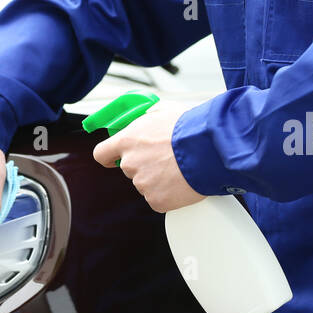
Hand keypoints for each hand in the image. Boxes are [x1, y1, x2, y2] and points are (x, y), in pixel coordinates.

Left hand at [92, 103, 206, 212]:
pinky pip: (159, 198)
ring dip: (159, 179)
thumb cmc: (189, 128)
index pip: (102, 154)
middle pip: (130, 168)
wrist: (210, 149)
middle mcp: (131, 163)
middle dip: (145, 165)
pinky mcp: (157, 201)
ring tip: (179, 168)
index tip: (113, 158)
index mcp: (127, 141)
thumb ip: (146, 119)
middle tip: (165, 158)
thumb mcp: (162, 111)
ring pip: (146, 183)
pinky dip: (169, 194)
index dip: (108, 157)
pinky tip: (182, 182)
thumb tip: (145, 118)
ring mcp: (143, 184)